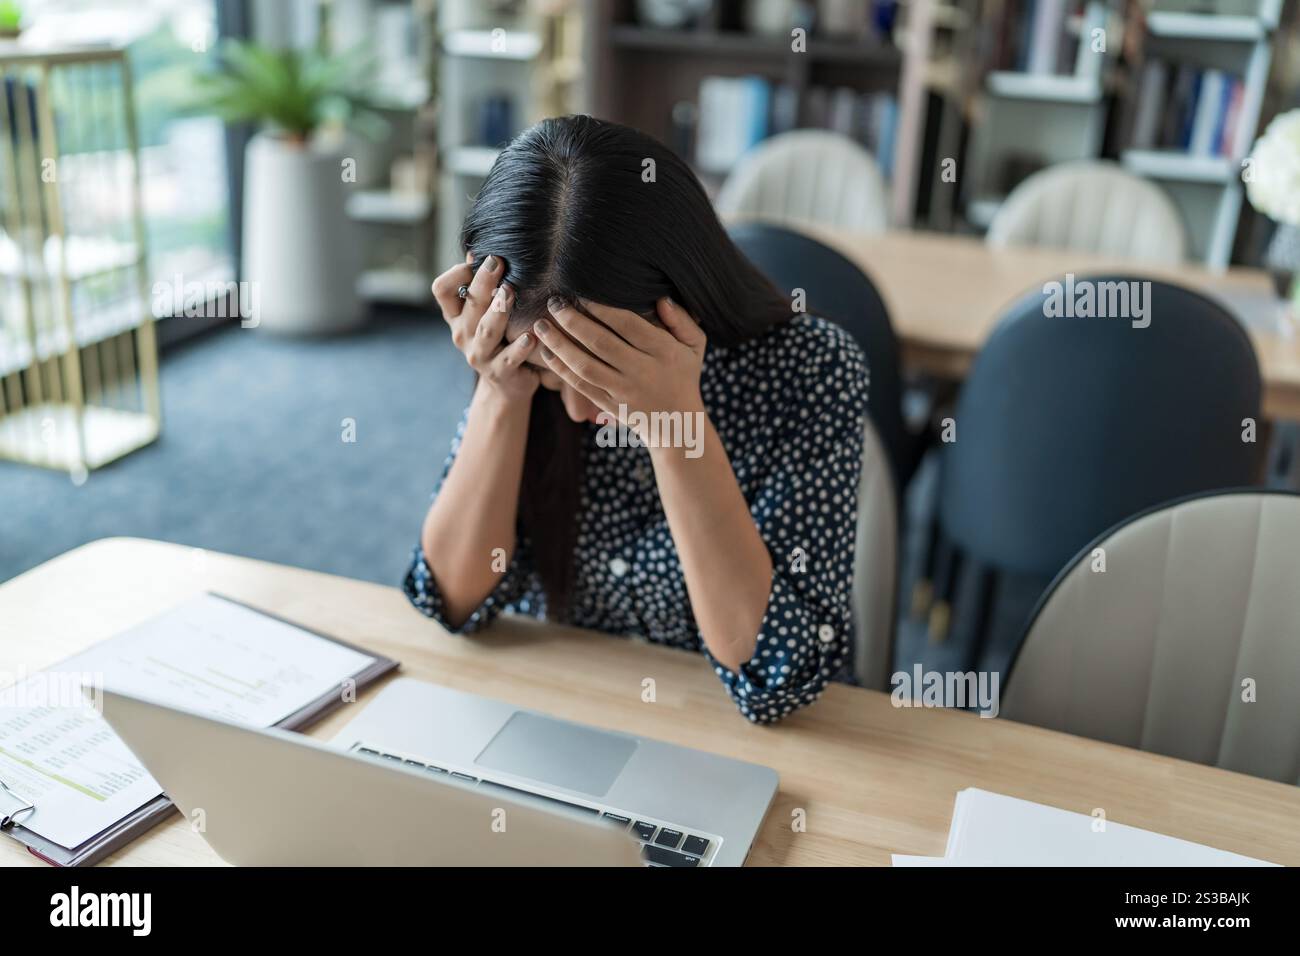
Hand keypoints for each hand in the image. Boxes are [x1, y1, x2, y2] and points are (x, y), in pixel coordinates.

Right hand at [432, 254, 538, 402]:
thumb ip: (482, 285)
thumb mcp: (487, 312)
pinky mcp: (499, 372)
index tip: (476, 260)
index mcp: (457, 316)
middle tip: (497, 263)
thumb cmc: (501, 338)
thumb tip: (479, 250)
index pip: (442, 290)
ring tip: (510, 293)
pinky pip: (509, 359)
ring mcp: (479, 355)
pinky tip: (531, 336)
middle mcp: (463, 334)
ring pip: (486, 330)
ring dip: (498, 311)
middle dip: (483, 283)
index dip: (455, 273)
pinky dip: (520, 347)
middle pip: (469, 305)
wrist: (508, 384)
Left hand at [533, 296, 706, 437]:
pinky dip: (561, 369)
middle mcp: (642, 372)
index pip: (628, 325)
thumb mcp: (694, 346)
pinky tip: (546, 352)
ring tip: (541, 326)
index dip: (602, 308)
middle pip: (600, 343)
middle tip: (554, 303)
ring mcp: (624, 391)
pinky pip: (581, 386)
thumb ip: (682, 321)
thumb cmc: (684, 375)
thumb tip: (661, 298)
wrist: (677, 425)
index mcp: (663, 352)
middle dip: (572, 321)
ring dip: (559, 345)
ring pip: (585, 366)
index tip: (581, 293)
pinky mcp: (610, 405)